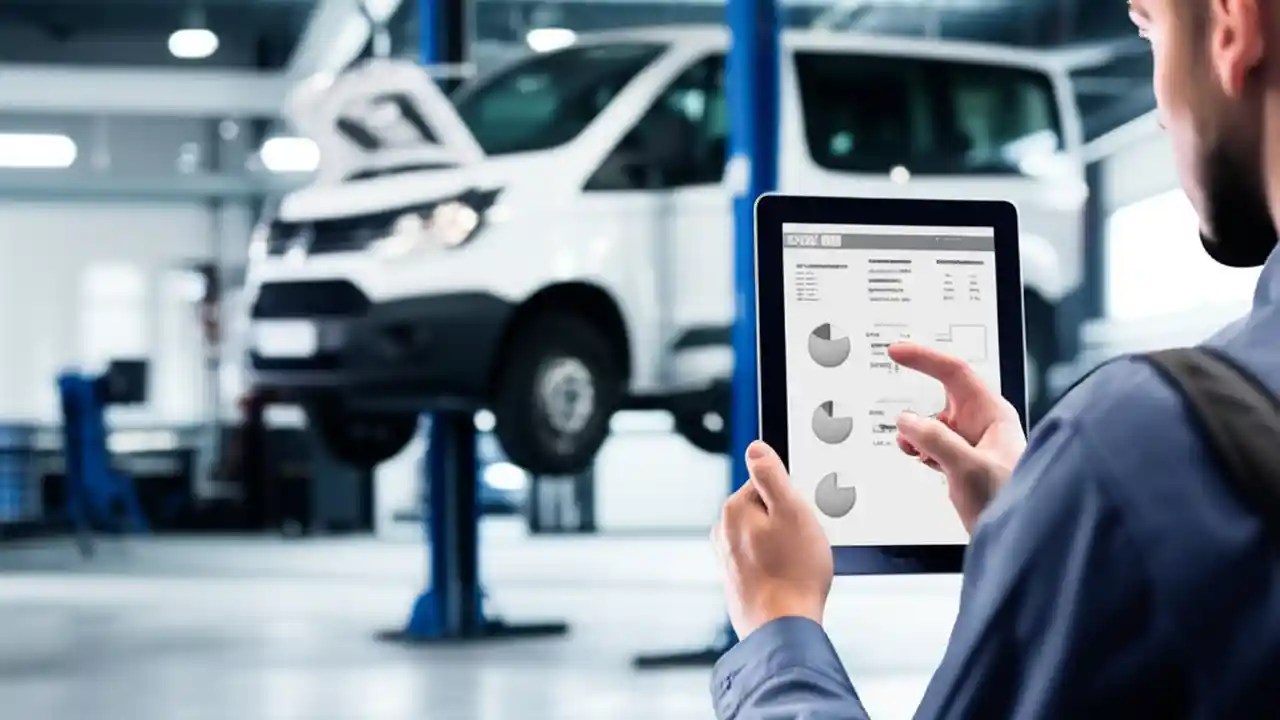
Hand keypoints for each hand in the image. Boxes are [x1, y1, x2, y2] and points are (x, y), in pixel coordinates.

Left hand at [713, 441, 832, 639]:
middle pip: (766, 510)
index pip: (767, 483)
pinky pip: (765, 561)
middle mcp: (723, 531)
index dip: (792, 499)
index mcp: (734, 508)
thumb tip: (755, 447)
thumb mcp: (792, 510)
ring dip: (784, 546)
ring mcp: (728, 557)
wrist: (782, 628)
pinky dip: (779, 567)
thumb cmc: (793, 572)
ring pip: (766, 537)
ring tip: (797, 565)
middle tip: (802, 543)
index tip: (800, 519)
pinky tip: (789, 580)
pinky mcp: (737, 579)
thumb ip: (771, 474)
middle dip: (788, 522)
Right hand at [889, 342, 1026, 532]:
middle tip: (897, 400)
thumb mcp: (968, 467)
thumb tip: (907, 421)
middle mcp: (984, 424)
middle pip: (942, 397)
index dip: (925, 358)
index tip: (898, 351)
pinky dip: (921, 448)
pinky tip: (920, 458)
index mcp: (993, 414)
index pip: (955, 372)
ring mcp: (974, 443)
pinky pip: (935, 443)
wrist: (1023, 539)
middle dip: (919, 403)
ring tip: (913, 447)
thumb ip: (934, 440)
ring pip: (935, 423)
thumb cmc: (1012, 501)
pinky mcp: (964, 462)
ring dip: (918, 432)